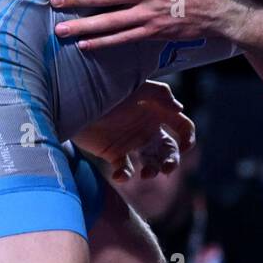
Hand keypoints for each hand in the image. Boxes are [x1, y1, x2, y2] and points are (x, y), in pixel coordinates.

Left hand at [72, 81, 195, 183]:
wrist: (74, 99)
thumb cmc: (107, 88)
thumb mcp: (137, 86)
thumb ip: (160, 94)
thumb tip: (180, 109)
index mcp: (156, 112)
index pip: (182, 125)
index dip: (188, 136)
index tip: (185, 146)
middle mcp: (147, 128)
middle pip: (169, 149)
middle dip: (172, 160)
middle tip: (166, 169)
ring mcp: (131, 142)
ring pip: (151, 162)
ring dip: (153, 170)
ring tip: (145, 174)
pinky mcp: (114, 154)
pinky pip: (125, 169)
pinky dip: (125, 175)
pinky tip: (120, 175)